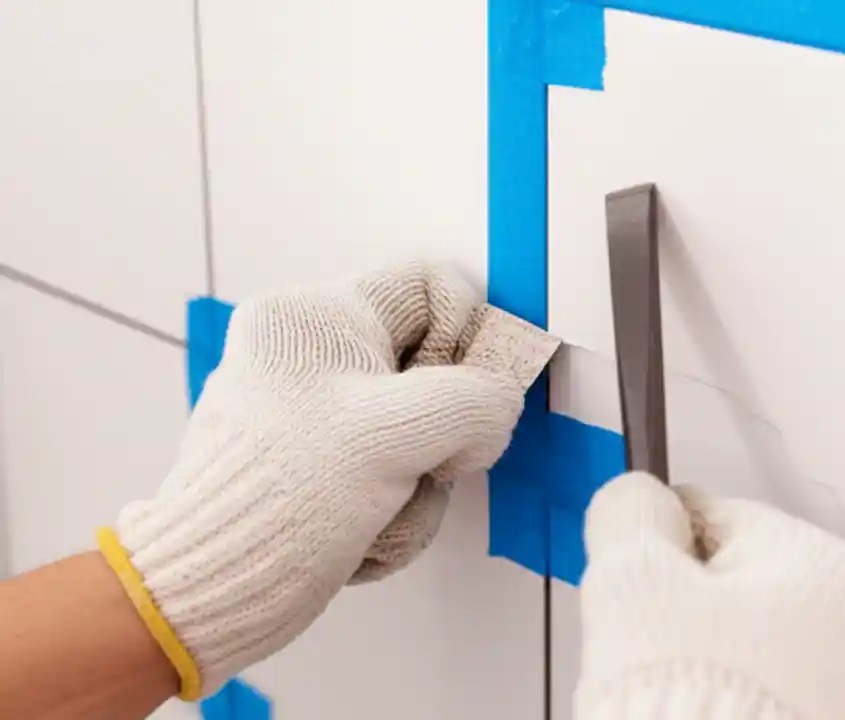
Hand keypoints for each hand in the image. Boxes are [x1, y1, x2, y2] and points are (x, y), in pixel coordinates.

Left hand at [100, 262, 527, 698]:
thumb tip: (500, 401)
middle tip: (418, 465)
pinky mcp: (324, 465)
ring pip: (424, 432)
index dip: (464, 333)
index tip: (455, 392)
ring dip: (418, 487)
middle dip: (443, 435)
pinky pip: (397, 473)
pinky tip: (361, 534)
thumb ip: (475, 402)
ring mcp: (320, 412)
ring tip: (378, 512)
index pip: (430, 285)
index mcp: (316, 318)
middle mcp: (314, 354)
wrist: (211, 593)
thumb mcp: (397, 435)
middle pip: (436, 369)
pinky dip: (395, 512)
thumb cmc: (281, 498)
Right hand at [577, 473, 844, 719]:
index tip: (642, 606)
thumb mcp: (633, 592)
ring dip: (748, 673)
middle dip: (709, 625)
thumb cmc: (695, 717)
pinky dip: (781, 716)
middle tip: (672, 672)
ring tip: (707, 716)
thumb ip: (630, 519)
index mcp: (834, 567)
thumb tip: (638, 500)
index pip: (726, 523)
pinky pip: (816, 709)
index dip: (666, 563)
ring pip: (792, 656)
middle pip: (764, 593)